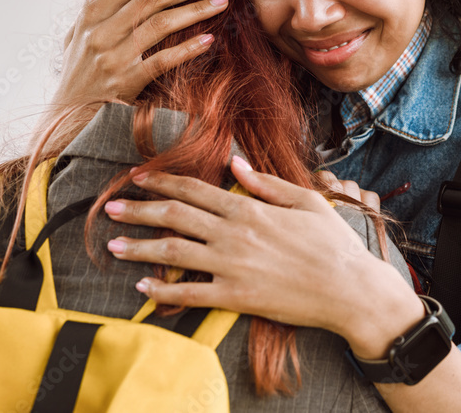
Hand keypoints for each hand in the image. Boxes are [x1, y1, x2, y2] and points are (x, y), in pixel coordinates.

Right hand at [53, 0, 227, 107]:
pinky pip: (161, 61)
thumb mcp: (78, 32)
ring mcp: (113, 58)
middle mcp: (101, 32)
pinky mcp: (126, 83)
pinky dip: (186, 49)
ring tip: (223, 0)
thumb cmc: (78, 73)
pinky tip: (209, 40)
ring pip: (160, 24)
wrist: (67, 119)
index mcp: (92, 15)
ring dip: (196, 10)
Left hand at [104, 157, 420, 346]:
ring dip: (140, 247)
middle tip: (112, 207)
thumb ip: (267, 183)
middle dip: (139, 210)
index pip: (196, 190)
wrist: (348, 289)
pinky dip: (163, 291)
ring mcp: (232, 266)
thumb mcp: (306, 200)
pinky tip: (143, 288)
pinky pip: (189, 293)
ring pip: (174, 253)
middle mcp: (234, 234)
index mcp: (250, 208)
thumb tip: (236, 164)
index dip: (164, 183)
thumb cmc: (333, 243)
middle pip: (175, 217)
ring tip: (113, 244)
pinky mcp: (235, 297)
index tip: (139, 178)